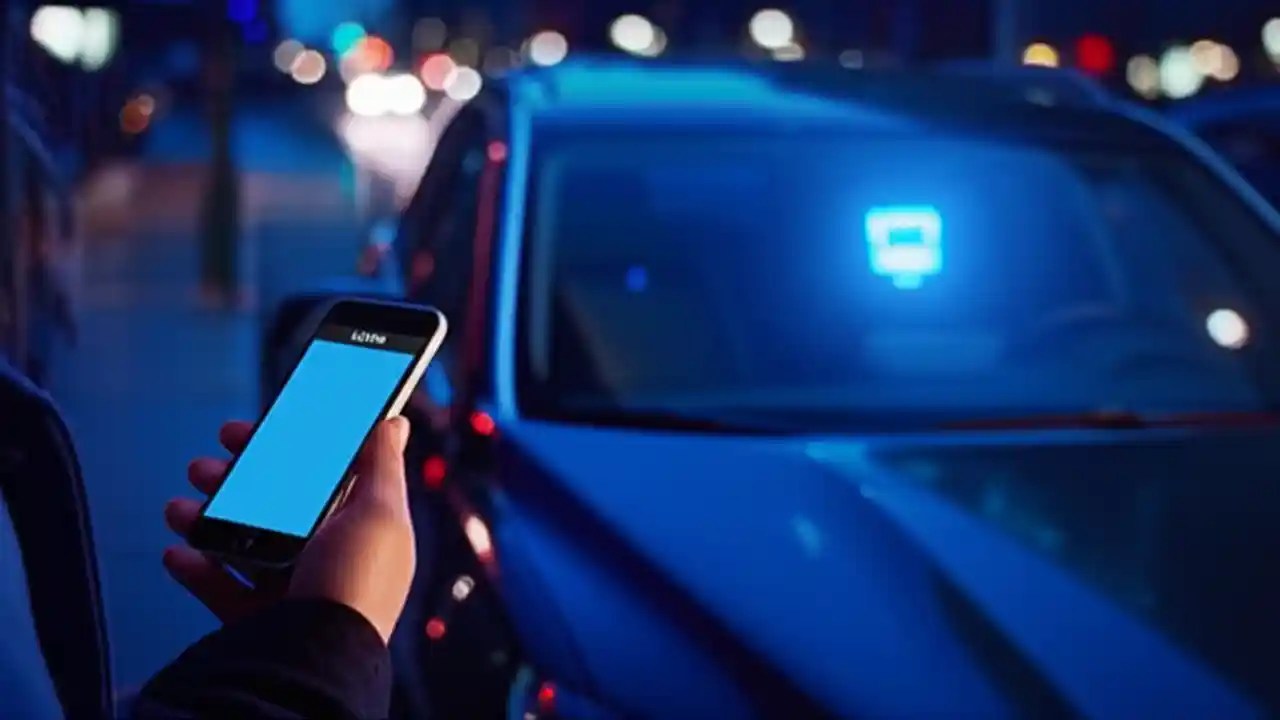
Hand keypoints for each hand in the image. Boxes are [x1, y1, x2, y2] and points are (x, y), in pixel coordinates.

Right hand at [164, 417, 416, 643]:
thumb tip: (393, 422)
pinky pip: (221, 590)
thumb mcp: (379, 513)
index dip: (293, 450)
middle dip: (236, 480)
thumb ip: (381, 465)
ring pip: (243, 545)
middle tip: (205, 465)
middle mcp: (330, 559)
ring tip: (179, 507)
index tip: (259, 427)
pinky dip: (195, 570)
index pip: (326, 479)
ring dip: (205, 520)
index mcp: (361, 531)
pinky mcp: (260, 623)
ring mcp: (293, 592)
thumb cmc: (355, 584)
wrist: (317, 662)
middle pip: (277, 508)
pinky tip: (176, 553)